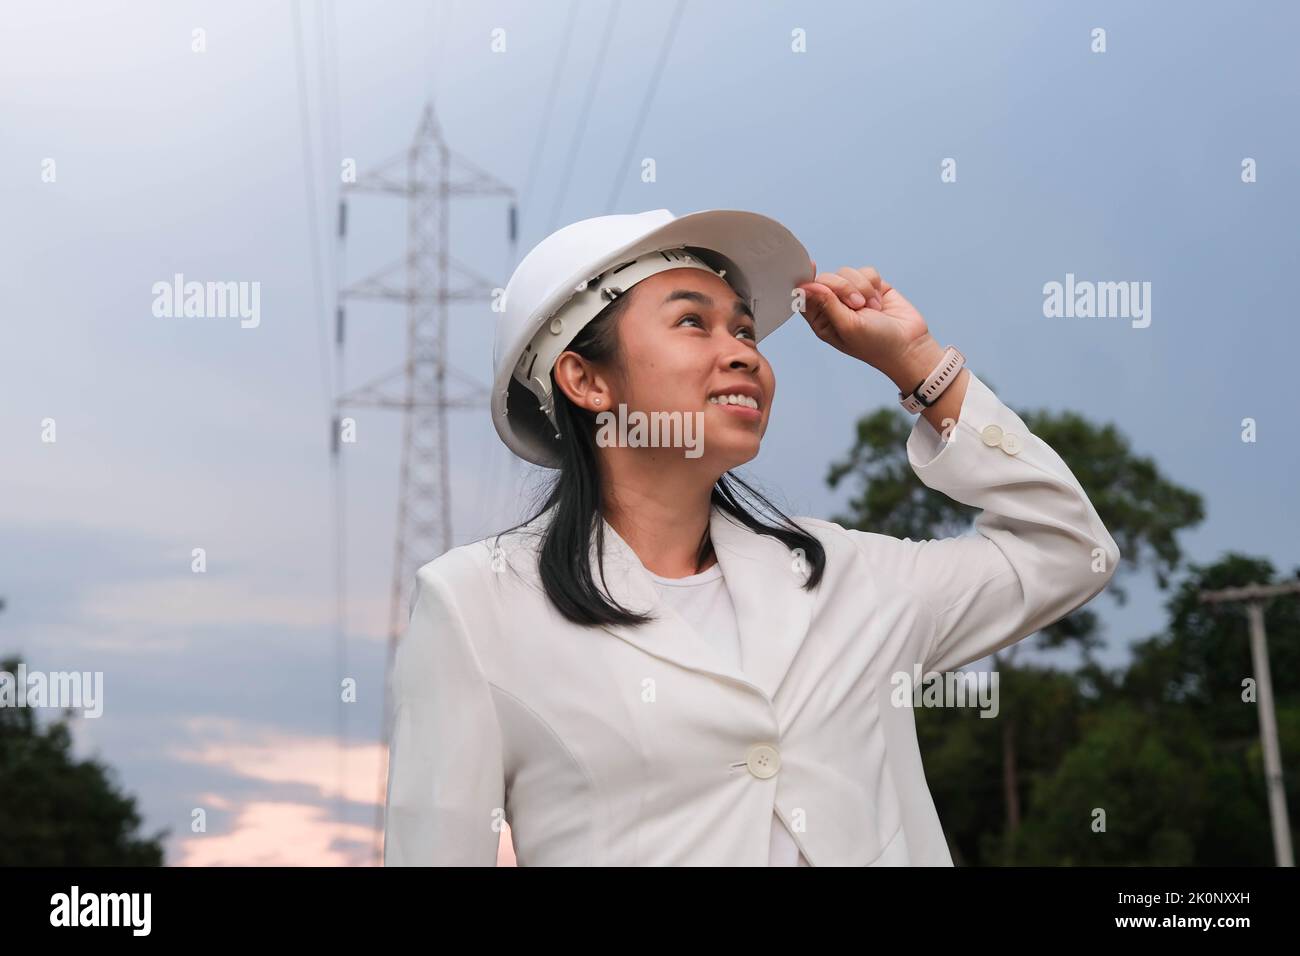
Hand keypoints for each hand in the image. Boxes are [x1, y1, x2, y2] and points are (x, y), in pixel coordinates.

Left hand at [797, 264, 933, 383]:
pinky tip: (879, 302)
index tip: (811, 266)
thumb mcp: (847, 326)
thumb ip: (827, 303)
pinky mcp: (871, 286)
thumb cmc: (875, 344)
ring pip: (847, 272)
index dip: (806, 280)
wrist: (908, 344)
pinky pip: (866, 272)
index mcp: (822, 320)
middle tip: (858, 305)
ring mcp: (853, 294)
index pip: (806, 295)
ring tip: (872, 308)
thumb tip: (805, 286)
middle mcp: (835, 305)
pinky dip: (873, 285)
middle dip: (844, 287)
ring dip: (862, 288)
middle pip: (827, 279)